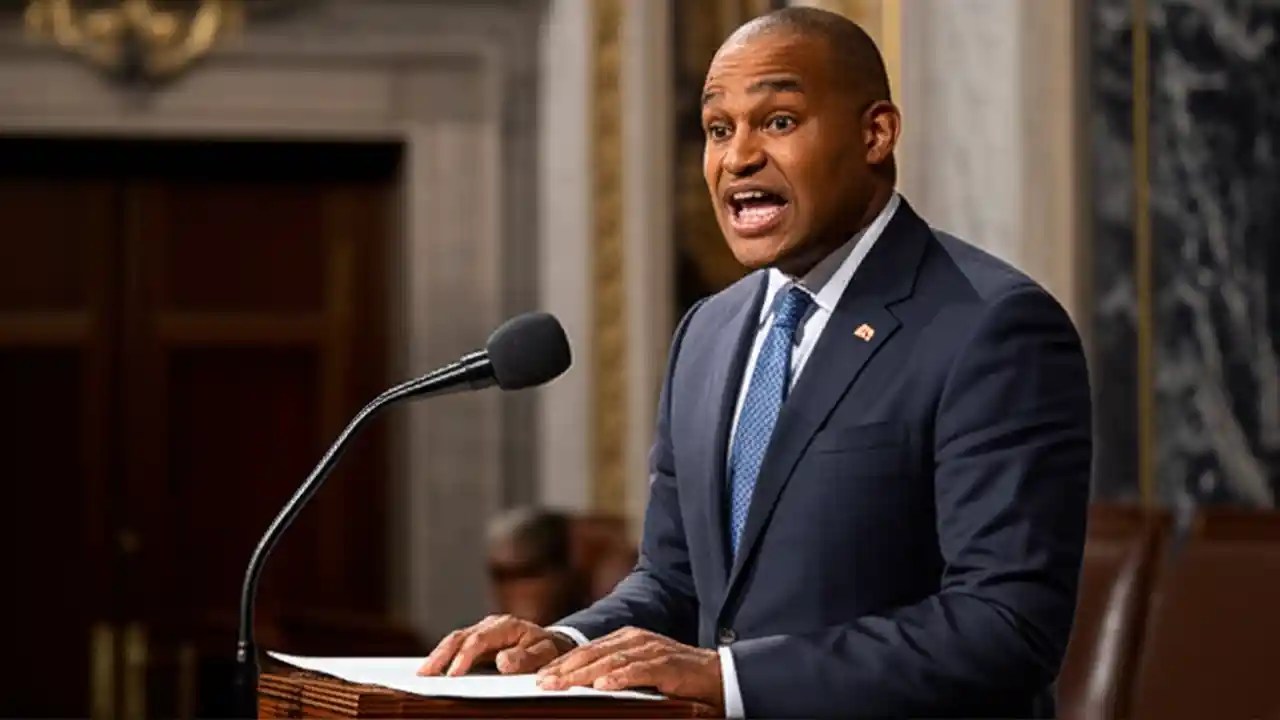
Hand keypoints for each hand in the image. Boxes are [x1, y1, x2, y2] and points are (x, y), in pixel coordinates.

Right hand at [417, 614, 575, 676]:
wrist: (551, 644)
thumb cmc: (547, 650)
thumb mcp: (545, 654)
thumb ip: (526, 658)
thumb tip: (502, 662)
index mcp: (506, 626)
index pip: (479, 639)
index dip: (465, 656)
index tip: (454, 675)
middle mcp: (490, 626)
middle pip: (460, 637)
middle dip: (441, 655)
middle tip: (425, 674)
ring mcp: (481, 632)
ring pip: (453, 641)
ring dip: (437, 657)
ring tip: (422, 674)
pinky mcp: (476, 642)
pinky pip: (456, 648)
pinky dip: (442, 658)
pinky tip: (432, 670)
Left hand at [535, 627, 722, 710]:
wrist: (718, 676)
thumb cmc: (676, 678)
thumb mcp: (640, 671)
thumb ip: (615, 672)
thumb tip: (585, 685)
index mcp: (626, 639)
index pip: (587, 651)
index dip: (562, 664)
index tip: (539, 678)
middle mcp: (636, 640)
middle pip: (593, 654)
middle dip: (565, 669)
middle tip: (542, 683)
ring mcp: (651, 650)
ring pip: (610, 661)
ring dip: (584, 675)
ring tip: (562, 685)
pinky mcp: (667, 665)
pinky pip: (639, 671)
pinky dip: (619, 678)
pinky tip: (602, 686)